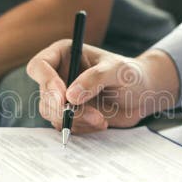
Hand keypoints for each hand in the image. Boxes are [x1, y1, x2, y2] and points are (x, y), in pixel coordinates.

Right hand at [26, 41, 178, 133]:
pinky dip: (82, 128)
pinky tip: (100, 122)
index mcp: (64, 54)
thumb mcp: (118, 71)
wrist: (142, 96)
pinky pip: (64, 126)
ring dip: (76, 120)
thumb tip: (69, 97)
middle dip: (66, 110)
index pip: (39, 66)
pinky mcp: (69, 114)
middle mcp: (58, 74)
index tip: (63, 98)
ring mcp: (62, 96)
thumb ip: (95, 79)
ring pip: (52, 114)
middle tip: (92, 115)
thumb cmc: (131, 75)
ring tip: (101, 119)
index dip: (46, 83)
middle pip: (45, 95)